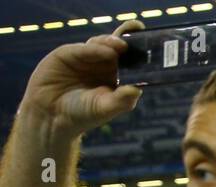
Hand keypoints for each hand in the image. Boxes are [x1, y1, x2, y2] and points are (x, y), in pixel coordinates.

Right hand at [21, 20, 144, 137]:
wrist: (51, 116)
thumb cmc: (82, 114)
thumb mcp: (105, 108)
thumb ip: (121, 99)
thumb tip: (137, 89)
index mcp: (116, 75)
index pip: (131, 60)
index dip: (141, 50)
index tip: (154, 43)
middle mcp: (103, 64)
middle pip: (118, 47)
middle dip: (129, 37)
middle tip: (139, 31)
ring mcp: (86, 57)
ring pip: (102, 44)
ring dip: (113, 42)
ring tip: (123, 46)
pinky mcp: (68, 54)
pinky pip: (84, 48)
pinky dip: (96, 49)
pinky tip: (107, 51)